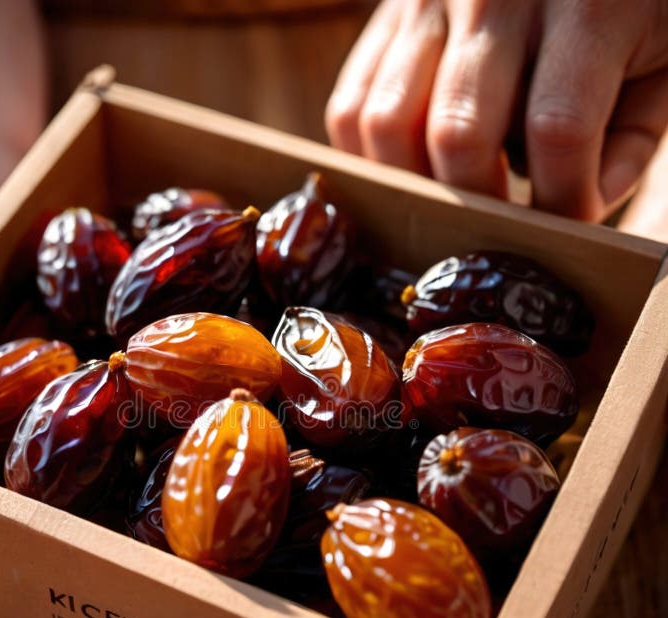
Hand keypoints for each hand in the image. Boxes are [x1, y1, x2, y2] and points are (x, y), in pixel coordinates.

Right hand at [326, 0, 667, 220]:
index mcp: (589, 3)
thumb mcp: (664, 57)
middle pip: (458, 136)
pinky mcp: (388, 16)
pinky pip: (350, 105)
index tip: (571, 226)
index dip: (563, 201)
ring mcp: (427, 1)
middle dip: (480, 203)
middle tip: (503, 222)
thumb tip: (579, 206)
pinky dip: (370, 156)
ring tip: (453, 198)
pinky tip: (408, 170)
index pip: (558, 132)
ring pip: (385, 125)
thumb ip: (631, 136)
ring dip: (415, 185)